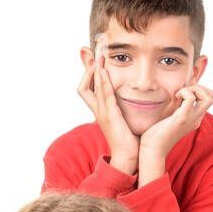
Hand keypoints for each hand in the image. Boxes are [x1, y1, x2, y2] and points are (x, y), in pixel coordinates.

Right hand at [79, 54, 139, 174]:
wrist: (128, 157)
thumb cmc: (128, 140)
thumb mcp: (121, 120)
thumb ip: (121, 109)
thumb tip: (127, 101)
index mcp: (99, 111)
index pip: (85, 89)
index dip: (87, 76)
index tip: (95, 63)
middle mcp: (98, 111)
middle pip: (85, 85)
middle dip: (88, 69)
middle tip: (95, 54)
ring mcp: (102, 113)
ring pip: (94, 87)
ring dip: (95, 70)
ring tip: (98, 56)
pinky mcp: (110, 116)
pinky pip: (104, 96)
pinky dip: (102, 83)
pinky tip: (103, 71)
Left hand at [140, 82, 212, 161]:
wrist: (153, 149)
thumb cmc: (156, 135)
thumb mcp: (170, 119)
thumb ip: (175, 109)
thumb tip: (173, 97)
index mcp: (194, 119)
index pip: (207, 100)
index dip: (199, 90)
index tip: (183, 92)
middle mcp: (196, 119)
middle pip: (211, 97)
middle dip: (199, 87)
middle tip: (183, 91)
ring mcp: (191, 119)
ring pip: (208, 98)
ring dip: (194, 89)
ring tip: (180, 94)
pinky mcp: (182, 118)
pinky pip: (191, 98)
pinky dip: (184, 92)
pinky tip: (175, 97)